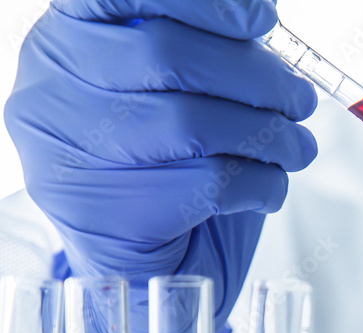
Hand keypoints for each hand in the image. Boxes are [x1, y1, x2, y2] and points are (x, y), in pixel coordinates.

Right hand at [4, 0, 318, 332]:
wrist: (149, 264)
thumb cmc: (170, 166)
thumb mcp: (183, 91)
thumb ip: (209, 50)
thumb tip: (263, 16)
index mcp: (68, 39)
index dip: (206, 2)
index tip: (260, 20)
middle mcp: (51, 90)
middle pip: (167, 55)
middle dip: (257, 78)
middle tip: (300, 100)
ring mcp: (68, 155)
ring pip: (191, 124)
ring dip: (270, 135)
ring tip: (298, 147)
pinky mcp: (105, 215)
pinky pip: (208, 182)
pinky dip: (261, 183)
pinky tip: (269, 186)